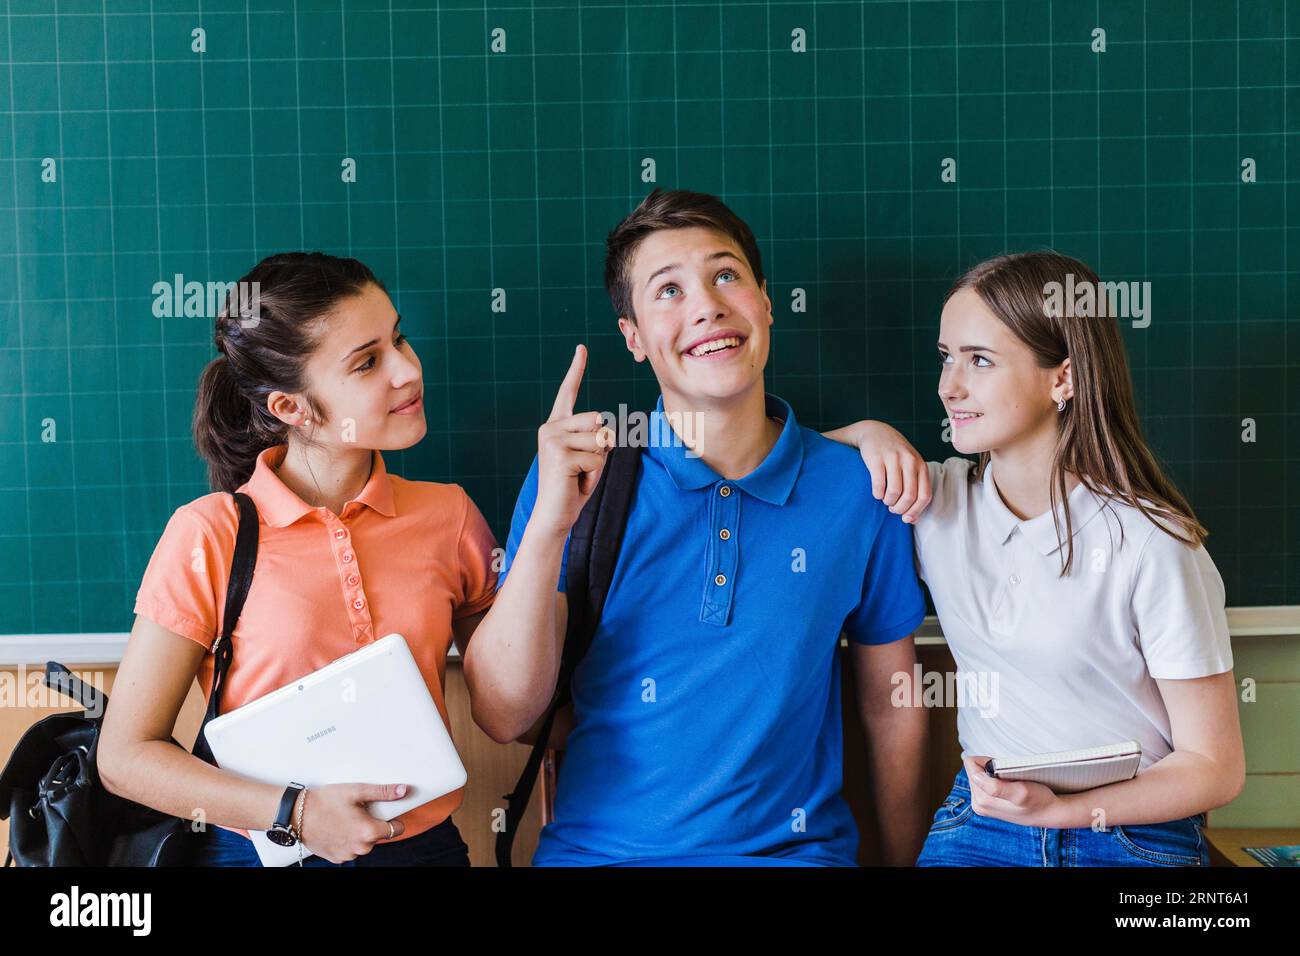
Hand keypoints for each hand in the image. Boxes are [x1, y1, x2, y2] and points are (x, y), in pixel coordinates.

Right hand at [296, 782, 407, 863]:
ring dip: (360, 833)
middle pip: (379, 836)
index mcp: (369, 832)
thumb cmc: (325, 801)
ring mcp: (348, 855)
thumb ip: (383, 792)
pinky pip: (350, 849)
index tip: (386, 811)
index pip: (397, 829)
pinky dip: (347, 840)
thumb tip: (403, 791)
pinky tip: (337, 827)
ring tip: (345, 818)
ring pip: (364, 843)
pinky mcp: (336, 858)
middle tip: (359, 810)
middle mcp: (360, 848)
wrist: (296, 814)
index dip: (394, 818)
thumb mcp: (356, 791)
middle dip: (373, 824)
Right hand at [531, 345, 612, 537]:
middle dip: (602, 447)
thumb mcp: (589, 457)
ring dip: (599, 462)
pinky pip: (597, 457)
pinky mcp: (559, 454)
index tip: (581, 348)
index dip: (576, 369)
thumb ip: (596, 438)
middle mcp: (550, 428)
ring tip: (579, 475)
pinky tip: (576, 481)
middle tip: (583, 468)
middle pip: (598, 420)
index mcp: (556, 426)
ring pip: (600, 440)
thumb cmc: (573, 487)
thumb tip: (605, 430)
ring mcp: (552, 440)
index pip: (568, 393)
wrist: (554, 515)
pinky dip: (594, 473)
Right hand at [825, 420, 930, 522]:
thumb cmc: (894, 455)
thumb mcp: (910, 467)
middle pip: (909, 496)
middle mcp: (910, 461)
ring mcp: (893, 458)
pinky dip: (878, 494)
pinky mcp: (877, 458)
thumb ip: (914, 488)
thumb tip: (912, 518)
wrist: (875, 432)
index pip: (925, 495)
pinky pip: (879, 484)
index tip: (906, 517)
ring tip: (885, 500)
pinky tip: (877, 493)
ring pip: (895, 492)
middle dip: (900, 508)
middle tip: (892, 509)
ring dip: (889, 502)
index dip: (916, 511)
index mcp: (921, 465)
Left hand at [963, 755, 1063, 827]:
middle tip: (1010, 779)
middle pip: (974, 769)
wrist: (1049, 812)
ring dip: (995, 775)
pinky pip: (986, 781)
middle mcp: (978, 803)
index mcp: (982, 799)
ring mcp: (982, 804)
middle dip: (992, 769)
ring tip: (1012, 784)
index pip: (971, 765)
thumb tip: (975, 777)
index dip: (989, 762)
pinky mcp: (988, 803)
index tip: (1004, 771)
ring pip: (980, 775)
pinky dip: (997, 780)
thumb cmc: (1038, 800)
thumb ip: (995, 786)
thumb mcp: (1021, 792)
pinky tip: (1010, 788)